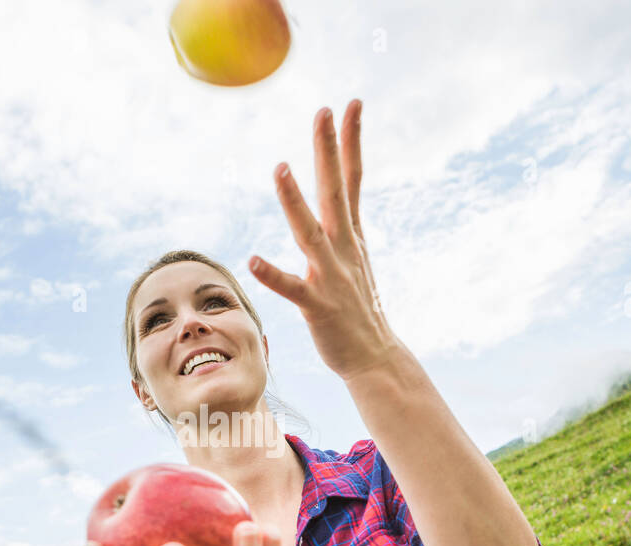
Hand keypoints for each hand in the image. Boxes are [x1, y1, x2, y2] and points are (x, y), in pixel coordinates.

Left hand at [249, 99, 403, 381]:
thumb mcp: (355, 260)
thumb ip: (343, 229)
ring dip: (294, 201)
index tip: (350, 104)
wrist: (375, 357)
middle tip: (323, 110)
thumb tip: (338, 202)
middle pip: (334, 191)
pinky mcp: (317, 305)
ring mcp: (331, 276)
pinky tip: (254, 259)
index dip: (350, 141)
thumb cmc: (357, 310)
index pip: (351, 179)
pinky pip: (292, 287)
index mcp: (351, 237)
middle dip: (328, 150)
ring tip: (280, 168)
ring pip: (310, 232)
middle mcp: (344, 249)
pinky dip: (273, 274)